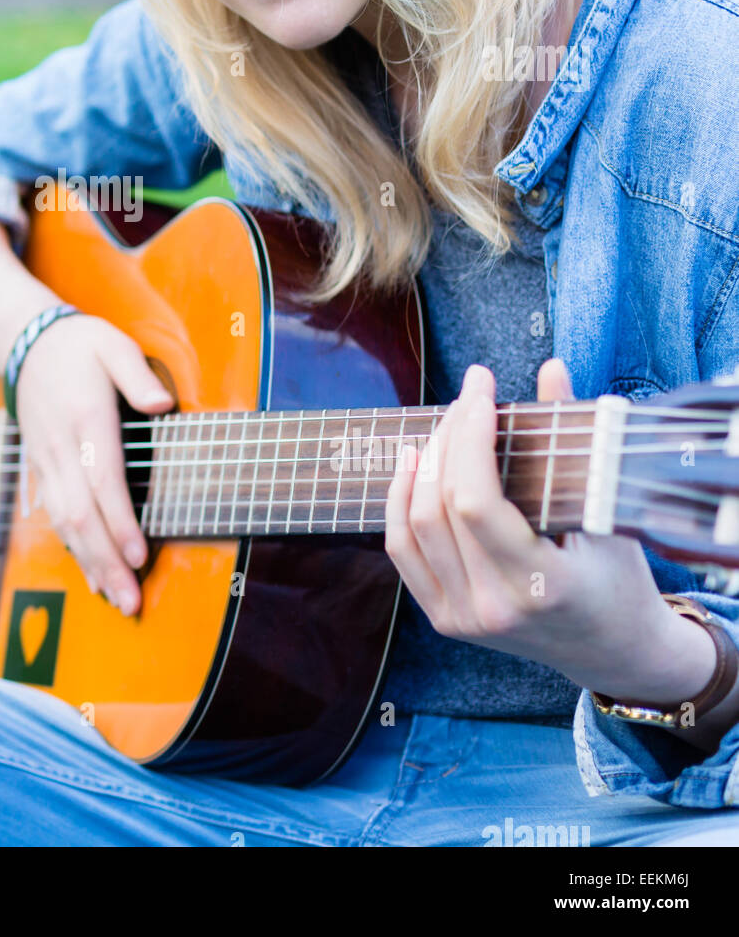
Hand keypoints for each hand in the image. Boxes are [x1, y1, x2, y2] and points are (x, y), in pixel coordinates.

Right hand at [14, 314, 171, 614]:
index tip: (140, 555)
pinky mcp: (40, 467)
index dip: (120, 522)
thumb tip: (162, 404)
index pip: (103, 480)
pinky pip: (54, 516)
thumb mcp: (113, 344)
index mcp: (85, 419)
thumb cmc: (78, 344)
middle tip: (132, 600)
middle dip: (107, 561)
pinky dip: (72, 549)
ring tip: (116, 598)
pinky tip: (91, 574)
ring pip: (64, 523)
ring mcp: (46, 460)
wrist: (22, 342)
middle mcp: (61, 446)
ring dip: (89, 564)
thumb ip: (137, 375)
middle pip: (82, 514)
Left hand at [384, 359, 716, 706]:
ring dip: (421, 464)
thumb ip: (570, 441)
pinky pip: (402, 549)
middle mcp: (494, 608)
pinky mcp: (445, 620)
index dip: (468, 438)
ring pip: (414, 524)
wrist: (614, 651)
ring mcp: (464, 619)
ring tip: (444, 425)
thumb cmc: (620, 577)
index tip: (481, 391)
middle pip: (440, 506)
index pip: (476, 502)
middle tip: (468, 397)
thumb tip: (550, 368)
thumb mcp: (605, 513)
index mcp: (543, 585)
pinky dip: (399, 501)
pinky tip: (412, 464)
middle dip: (449, 438)